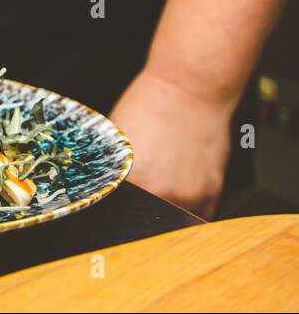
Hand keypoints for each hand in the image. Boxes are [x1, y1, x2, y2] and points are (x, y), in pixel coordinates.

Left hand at [110, 68, 234, 217]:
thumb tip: (101, 190)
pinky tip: (176, 193)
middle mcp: (163, 193)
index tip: (109, 210)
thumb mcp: (116, 139)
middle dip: (136, 214)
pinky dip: (185, 211)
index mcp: (133, 180)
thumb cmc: (148, 107)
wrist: (189, 89)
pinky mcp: (212, 191)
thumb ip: (111, 170)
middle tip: (133, 199)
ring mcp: (191, 194)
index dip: (112, 213)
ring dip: (161, 214)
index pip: (117, 215)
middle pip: (144, 222)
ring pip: (171, 223)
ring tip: (156, 191)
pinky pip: (197, 217)